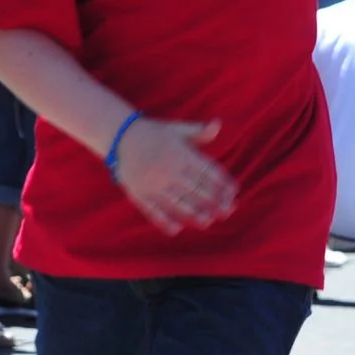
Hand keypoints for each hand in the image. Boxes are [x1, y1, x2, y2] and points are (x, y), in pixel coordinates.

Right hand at [114, 118, 237, 235]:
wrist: (120, 136)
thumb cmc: (155, 133)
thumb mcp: (177, 130)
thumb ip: (199, 132)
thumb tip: (217, 125)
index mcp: (181, 155)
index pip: (207, 172)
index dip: (222, 183)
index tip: (234, 191)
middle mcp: (168, 170)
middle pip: (196, 190)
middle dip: (214, 202)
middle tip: (227, 211)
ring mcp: (153, 183)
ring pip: (177, 202)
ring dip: (193, 214)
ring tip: (207, 222)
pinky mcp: (138, 193)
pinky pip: (152, 209)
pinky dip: (163, 220)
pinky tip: (176, 229)